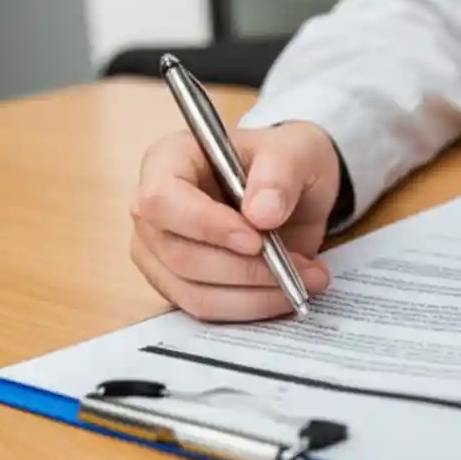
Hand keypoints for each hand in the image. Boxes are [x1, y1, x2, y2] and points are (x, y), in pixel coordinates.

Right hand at [130, 122, 340, 320]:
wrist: (295, 189)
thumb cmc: (285, 161)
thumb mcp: (297, 151)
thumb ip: (280, 174)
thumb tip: (262, 214)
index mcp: (169, 160)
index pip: (163, 200)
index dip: (206, 225)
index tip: (256, 240)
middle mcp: (154, 210)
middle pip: (180, 255)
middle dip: (245, 269)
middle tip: (299, 266)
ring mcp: (160, 252)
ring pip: (194, 291)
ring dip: (255, 294)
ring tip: (306, 278)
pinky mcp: (179, 284)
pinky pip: (207, 308)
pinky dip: (252, 305)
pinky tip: (287, 290)